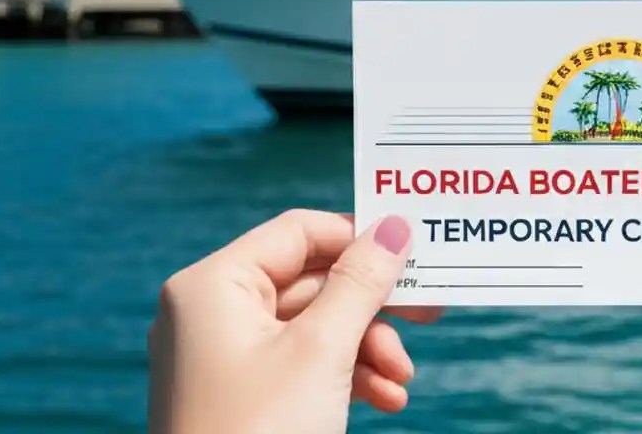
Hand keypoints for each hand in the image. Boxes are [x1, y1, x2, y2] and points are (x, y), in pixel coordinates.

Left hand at [148, 210, 440, 433]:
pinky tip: (383, 398)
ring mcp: (224, 358)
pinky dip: (346, 375)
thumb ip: (361, 283)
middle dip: (373, 308)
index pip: (298, 232)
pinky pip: (302, 365)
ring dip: (367, 349)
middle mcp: (211, 314)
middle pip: (312, 282)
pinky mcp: (241, 395)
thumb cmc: (260, 432)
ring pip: (314, 328)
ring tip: (401, 380)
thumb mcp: (322, 350)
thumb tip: (394, 227)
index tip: (415, 256)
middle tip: (430, 315)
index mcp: (213, 286)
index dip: (359, 239)